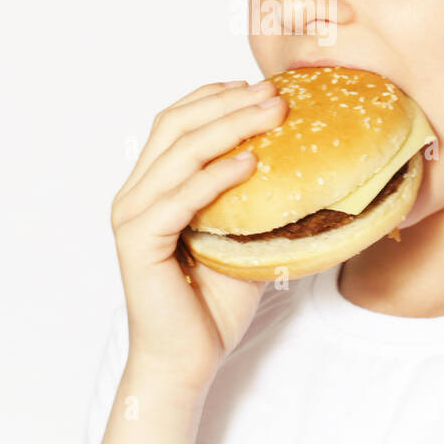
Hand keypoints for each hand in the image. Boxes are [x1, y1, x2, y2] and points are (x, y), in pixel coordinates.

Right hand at [109, 79, 288, 390]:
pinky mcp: (138, 241)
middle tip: (274, 93)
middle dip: (228, 102)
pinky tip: (249, 163)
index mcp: (152, 185)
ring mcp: (133, 215)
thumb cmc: (213, 300)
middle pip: (176, 125)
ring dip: (228, 126)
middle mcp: (135, 193)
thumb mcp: (243, 234)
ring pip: (178, 152)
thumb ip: (256, 197)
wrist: (186, 358)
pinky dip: (214, 175)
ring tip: (270, 114)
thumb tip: (311, 163)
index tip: (258, 84)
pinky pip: (179, 197)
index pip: (176, 120)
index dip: (214, 95)